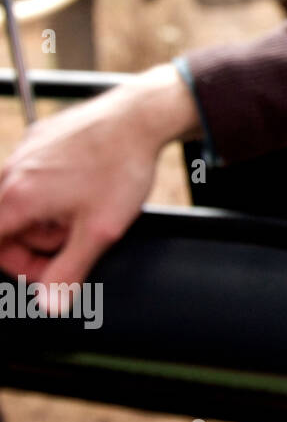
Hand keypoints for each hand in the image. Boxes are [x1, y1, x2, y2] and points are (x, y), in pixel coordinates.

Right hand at [0, 65, 194, 311]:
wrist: (140, 116)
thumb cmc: (121, 168)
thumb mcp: (100, 231)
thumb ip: (69, 272)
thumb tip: (50, 305)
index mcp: (16, 199)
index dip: (17, 265)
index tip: (47, 270)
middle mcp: (11, 173)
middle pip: (5, 225)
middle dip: (37, 243)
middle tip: (74, 242)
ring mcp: (24, 152)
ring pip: (20, 200)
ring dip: (46, 217)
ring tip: (82, 214)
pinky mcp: (40, 138)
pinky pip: (33, 175)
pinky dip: (51, 191)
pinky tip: (83, 189)